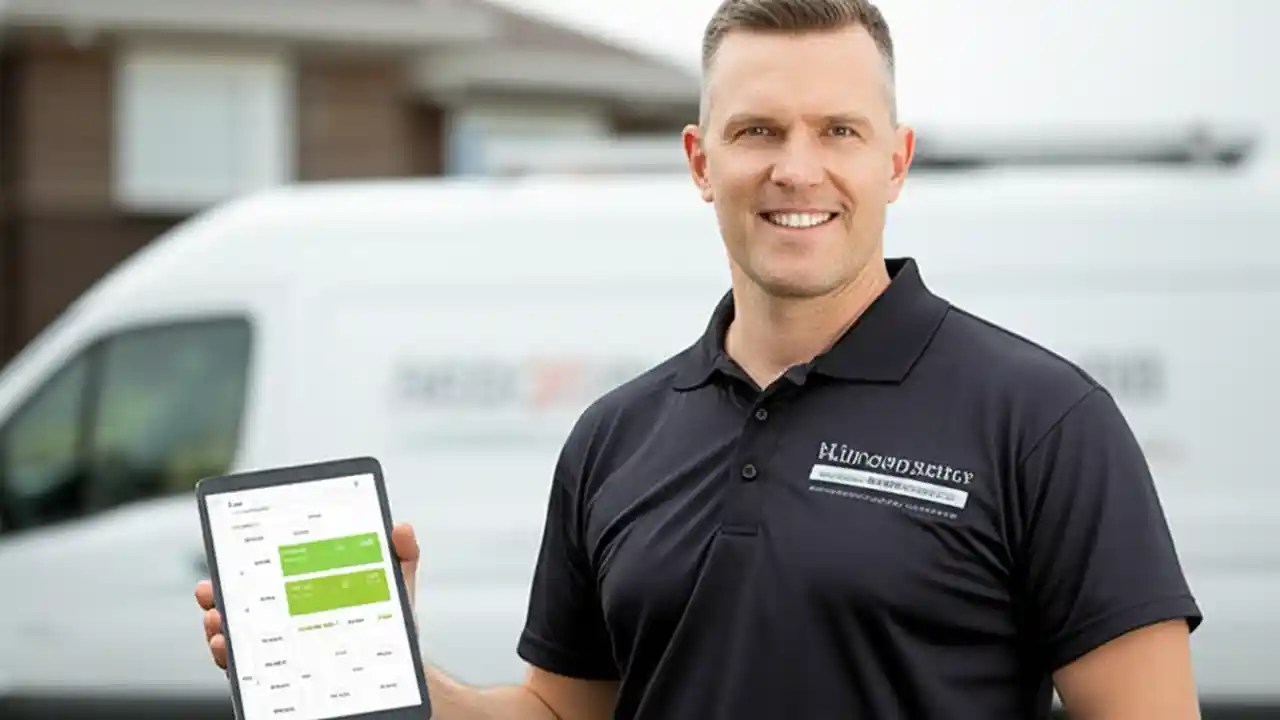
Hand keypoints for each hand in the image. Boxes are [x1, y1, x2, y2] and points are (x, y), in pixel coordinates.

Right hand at [195, 522, 421, 669]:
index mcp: (306, 590)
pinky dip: (234, 663)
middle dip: (218, 598)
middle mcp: (288, 619)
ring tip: (218, 624)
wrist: (398, 672)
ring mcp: (285, 648)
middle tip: (211, 593)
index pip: (266, 575)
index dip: (239, 567)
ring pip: (239, 640)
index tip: (222, 560)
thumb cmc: (390, 622)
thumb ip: (402, 554)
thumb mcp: (396, 584)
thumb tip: (401, 528)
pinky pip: (252, 674)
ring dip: (219, 631)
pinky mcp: (287, 678)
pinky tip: (230, 654)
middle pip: (242, 605)